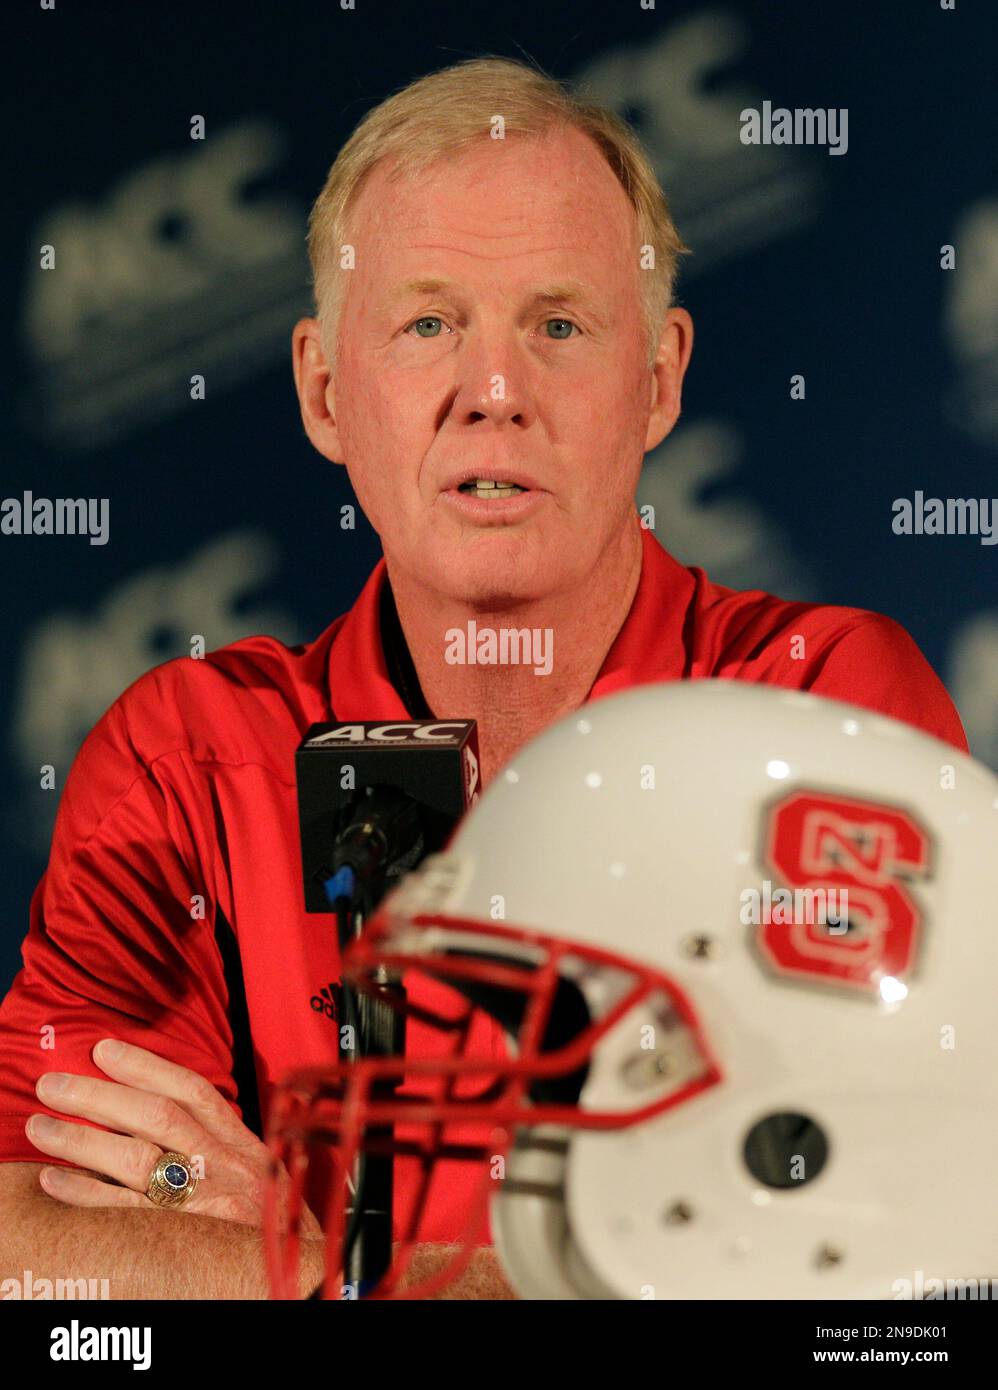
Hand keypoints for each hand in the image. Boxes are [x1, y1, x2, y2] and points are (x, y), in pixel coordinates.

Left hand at [25, 1038, 320, 1235]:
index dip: (145, 1066)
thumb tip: (175, 1118)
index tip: (105, 1050)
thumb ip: (226, 1146)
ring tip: (40, 1126)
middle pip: (155, 1117)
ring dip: (80, 1139)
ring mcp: (205, 1203)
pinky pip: (125, 1214)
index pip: (192, 1090)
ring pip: (135, 1158)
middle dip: (99, 1096)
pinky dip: (86, 1195)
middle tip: (54, 1084)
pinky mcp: (185, 1240)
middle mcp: (225, 1167)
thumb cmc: (278, 1231)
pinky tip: (54, 1182)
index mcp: (244, 1145)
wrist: (308, 1279)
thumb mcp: (265, 1175)